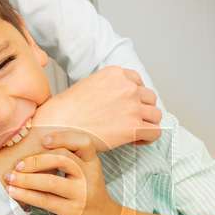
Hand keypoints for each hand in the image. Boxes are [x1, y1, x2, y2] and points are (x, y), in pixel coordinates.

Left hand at [6, 130, 121, 214]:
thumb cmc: (88, 194)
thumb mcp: (86, 173)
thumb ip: (69, 159)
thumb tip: (32, 148)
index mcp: (92, 162)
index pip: (83, 142)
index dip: (63, 138)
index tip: (43, 140)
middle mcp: (89, 176)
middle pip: (63, 159)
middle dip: (35, 160)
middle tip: (17, 165)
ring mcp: (82, 194)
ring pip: (51, 181)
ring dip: (26, 179)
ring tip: (9, 178)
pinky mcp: (72, 211)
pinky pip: (46, 200)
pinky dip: (27, 195)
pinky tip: (14, 192)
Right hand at [30, 67, 160, 151]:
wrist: (58, 126)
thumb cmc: (66, 110)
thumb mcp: (88, 85)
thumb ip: (107, 88)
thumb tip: (116, 101)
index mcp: (116, 73)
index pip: (137, 81)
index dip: (134, 96)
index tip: (126, 106)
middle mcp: (127, 87)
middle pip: (149, 97)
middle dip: (142, 109)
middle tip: (129, 120)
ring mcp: (132, 106)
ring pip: (155, 114)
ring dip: (147, 122)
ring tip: (133, 131)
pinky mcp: (134, 126)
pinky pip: (155, 132)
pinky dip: (148, 137)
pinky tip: (135, 141)